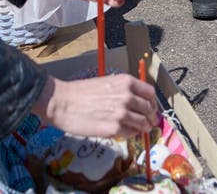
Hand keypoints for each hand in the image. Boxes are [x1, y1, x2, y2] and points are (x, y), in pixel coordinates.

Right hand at [32, 74, 157, 137]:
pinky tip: (124, 132)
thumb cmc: (82, 92)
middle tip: (148, 123)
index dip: (153, 103)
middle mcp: (127, 96)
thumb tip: (139, 103)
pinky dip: (130, 134)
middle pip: (149, 110)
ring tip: (138, 129)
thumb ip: (124, 91)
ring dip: (142, 128)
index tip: (151, 109)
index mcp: (126, 82)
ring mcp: (121, 113)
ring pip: (143, 124)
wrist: (64, 102)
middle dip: (150, 118)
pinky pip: (130, 134)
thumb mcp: (108, 83)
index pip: (150, 93)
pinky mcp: (114, 129)